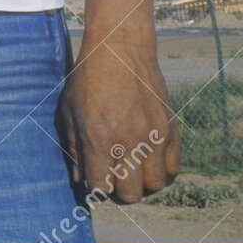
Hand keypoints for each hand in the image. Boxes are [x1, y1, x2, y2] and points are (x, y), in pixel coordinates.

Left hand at [56, 38, 178, 203]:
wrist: (120, 49)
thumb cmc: (87, 79)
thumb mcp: (69, 112)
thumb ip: (74, 149)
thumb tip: (79, 180)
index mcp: (100, 138)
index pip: (101, 187)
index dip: (96, 189)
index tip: (94, 180)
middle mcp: (129, 141)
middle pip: (131, 193)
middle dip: (119, 191)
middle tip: (113, 176)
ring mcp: (154, 135)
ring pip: (156, 185)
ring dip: (142, 183)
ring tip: (132, 169)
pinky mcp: (171, 128)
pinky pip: (173, 167)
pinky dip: (161, 171)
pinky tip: (148, 160)